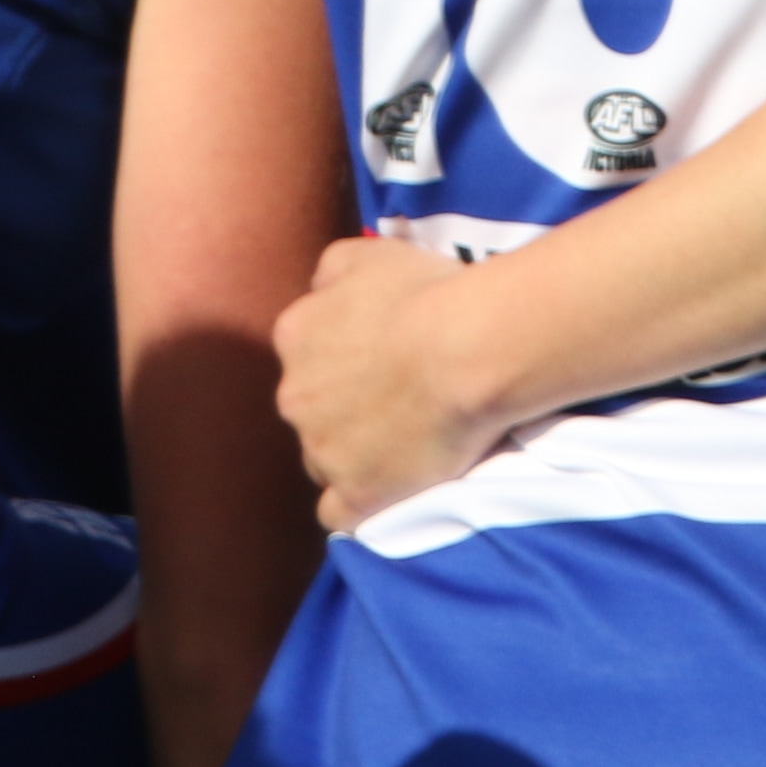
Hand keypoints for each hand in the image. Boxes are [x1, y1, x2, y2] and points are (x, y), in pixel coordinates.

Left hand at [270, 236, 504, 533]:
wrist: (469, 348)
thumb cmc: (429, 292)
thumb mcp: (369, 253)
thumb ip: (331, 272)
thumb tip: (322, 290)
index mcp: (296, 334)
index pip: (306, 356)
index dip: (347, 362)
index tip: (388, 361)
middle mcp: (296, 394)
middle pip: (312, 411)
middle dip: (346, 410)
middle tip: (404, 400)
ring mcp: (323, 449)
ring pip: (323, 460)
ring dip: (354, 455)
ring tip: (408, 446)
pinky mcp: (358, 493)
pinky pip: (340, 514)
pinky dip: (358, 506)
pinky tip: (385, 494)